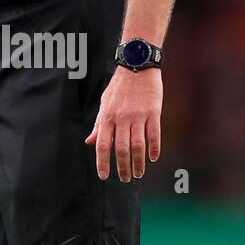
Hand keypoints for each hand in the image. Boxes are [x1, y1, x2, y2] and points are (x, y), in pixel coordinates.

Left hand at [84, 66, 162, 181]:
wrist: (136, 65)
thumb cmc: (119, 87)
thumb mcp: (104, 104)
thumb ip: (99, 125)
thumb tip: (89, 142)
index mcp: (107, 117)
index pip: (103, 145)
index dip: (103, 162)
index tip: (104, 176)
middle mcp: (122, 118)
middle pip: (122, 149)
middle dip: (123, 167)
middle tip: (126, 179)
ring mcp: (138, 115)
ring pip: (138, 145)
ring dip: (138, 162)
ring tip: (139, 173)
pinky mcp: (153, 112)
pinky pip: (154, 134)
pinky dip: (154, 148)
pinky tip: (153, 158)